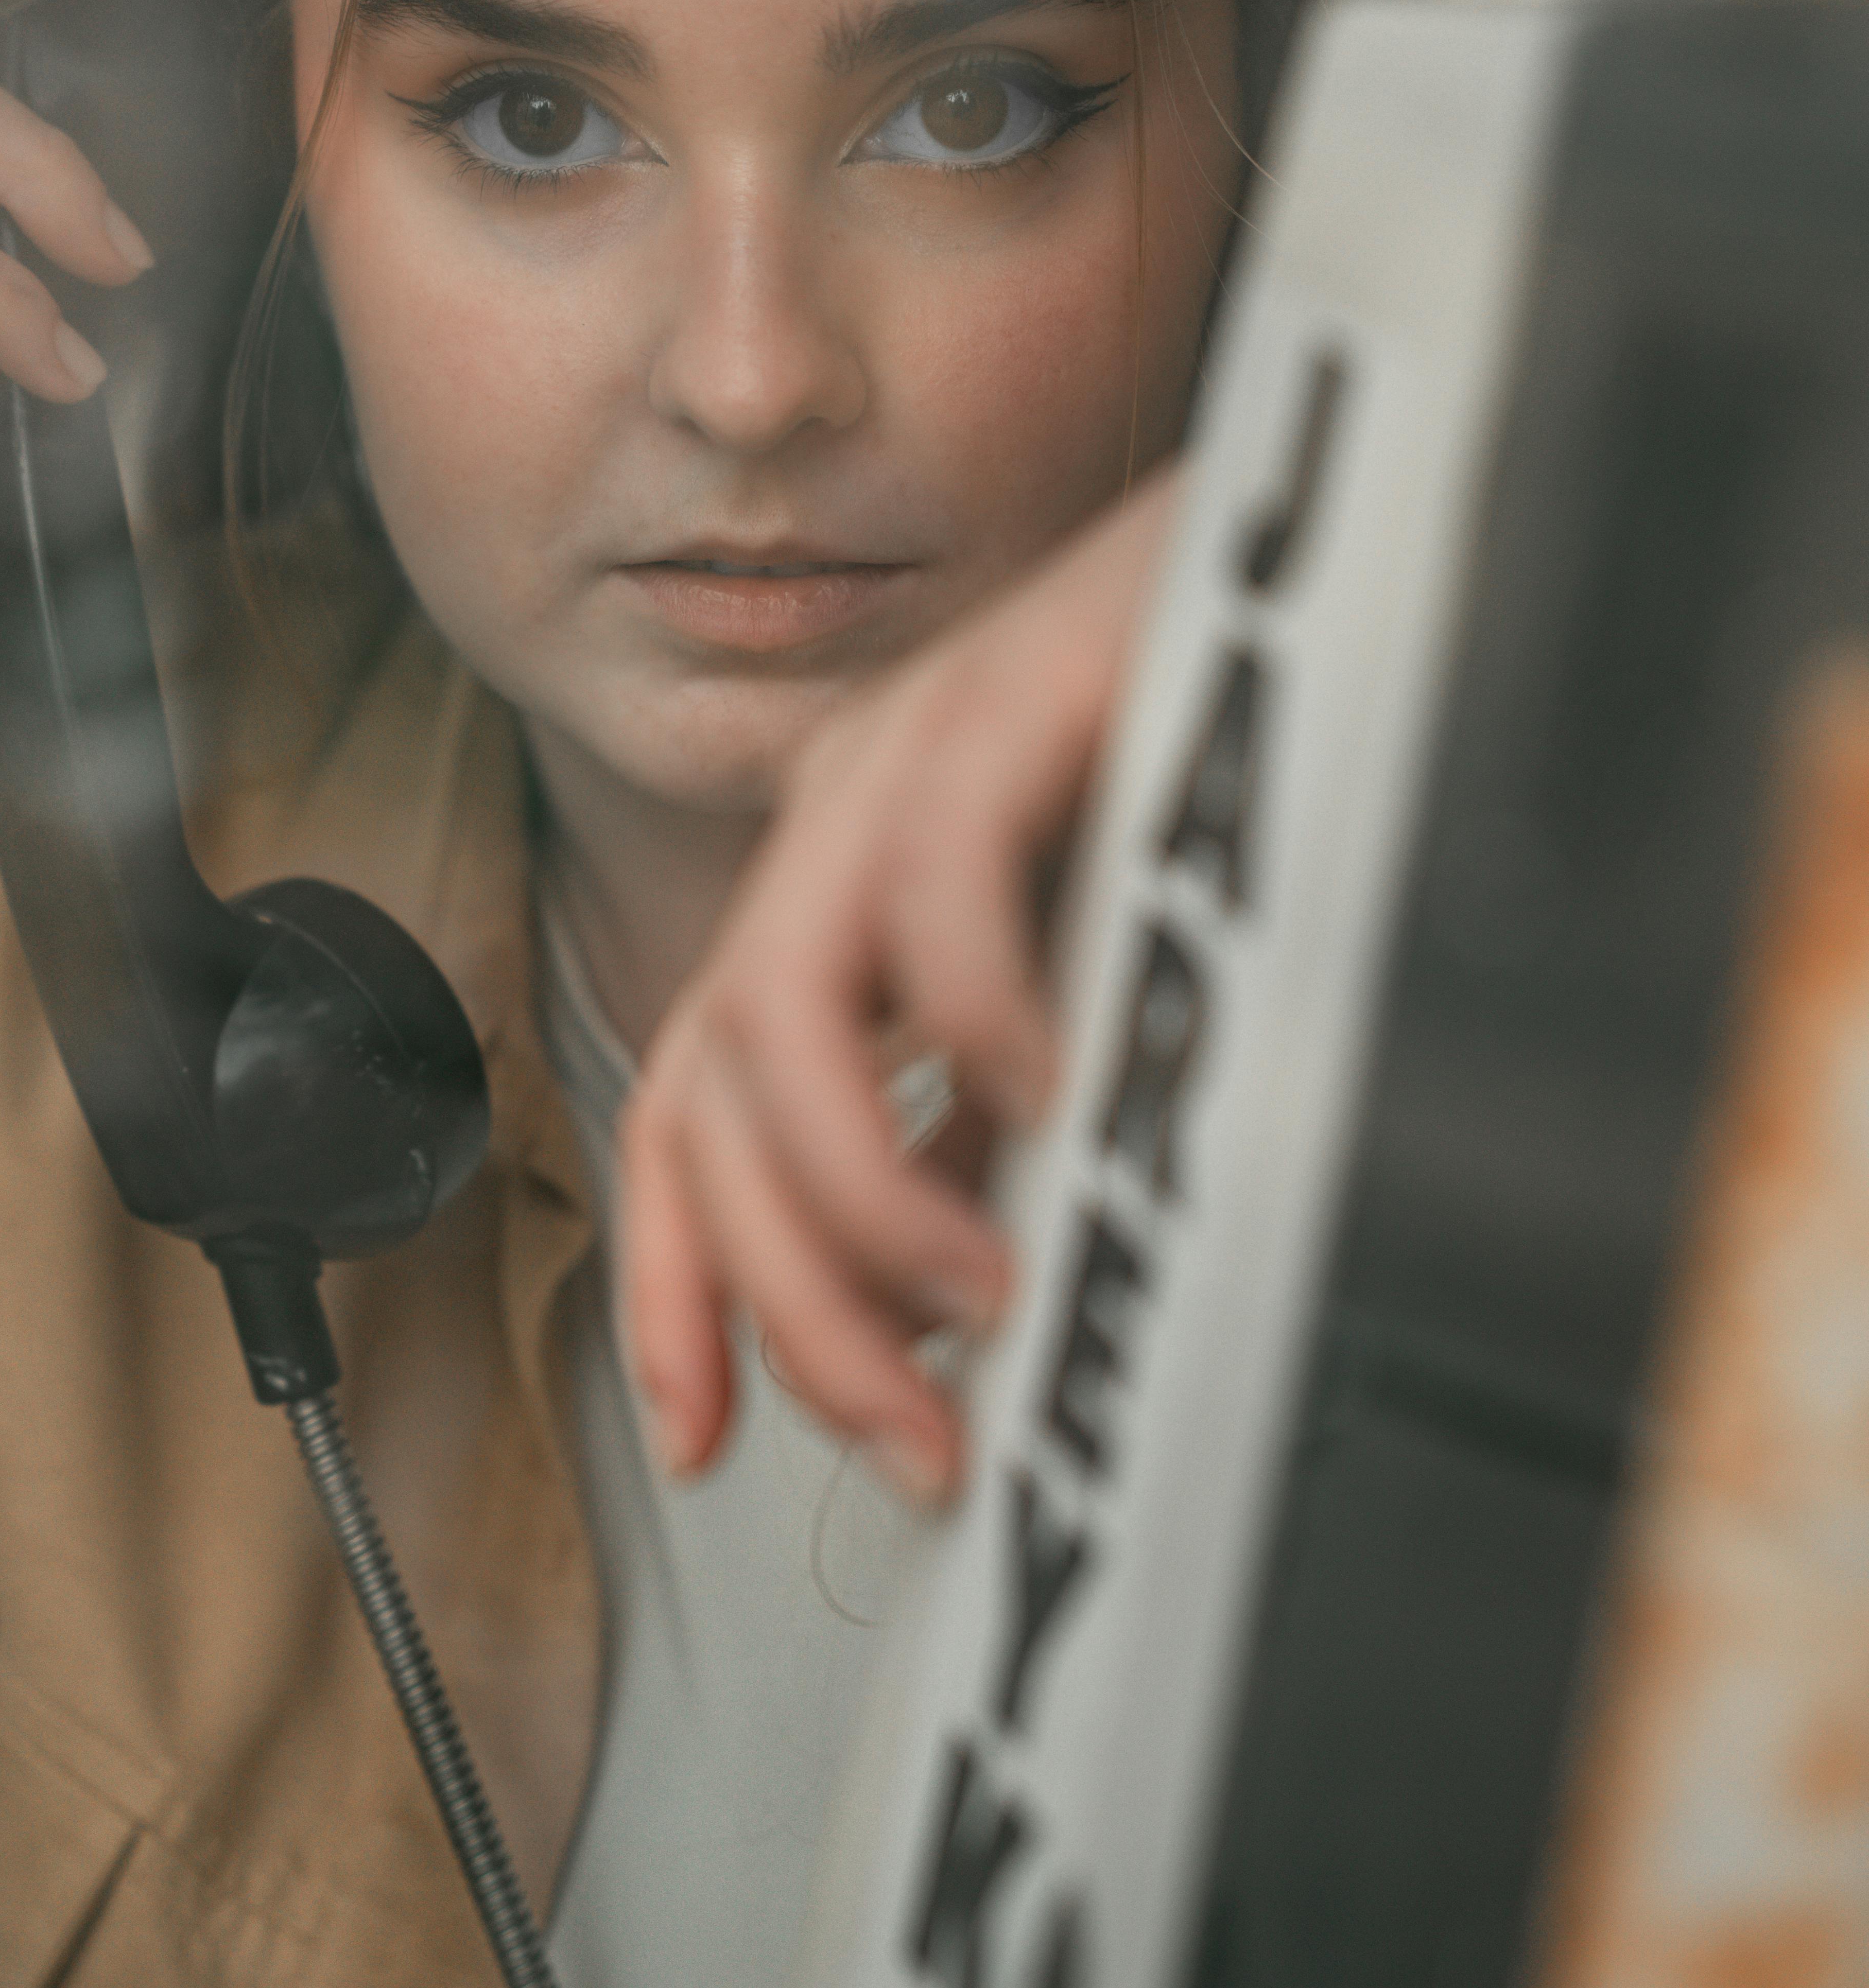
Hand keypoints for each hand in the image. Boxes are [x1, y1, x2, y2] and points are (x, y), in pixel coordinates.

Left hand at [619, 467, 1180, 1504]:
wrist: (1311, 547)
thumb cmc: (1202, 761)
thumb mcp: (1079, 993)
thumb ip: (992, 1137)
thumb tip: (950, 1311)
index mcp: (840, 901)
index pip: (690, 1112)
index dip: (677, 1284)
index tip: (699, 1440)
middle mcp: (835, 831)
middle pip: (715, 1098)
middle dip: (794, 1304)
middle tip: (913, 1431)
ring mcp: (908, 757)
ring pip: (780, 1010)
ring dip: (869, 1201)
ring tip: (984, 1299)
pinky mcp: (1010, 692)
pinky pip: (934, 875)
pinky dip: (978, 1014)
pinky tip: (1053, 1100)